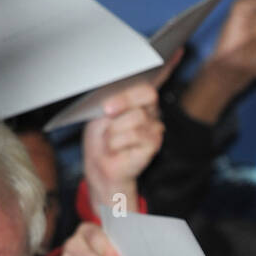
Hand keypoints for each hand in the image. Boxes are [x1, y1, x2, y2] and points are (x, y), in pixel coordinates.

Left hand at [83, 82, 163, 210]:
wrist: (101, 164)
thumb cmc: (101, 138)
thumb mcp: (101, 115)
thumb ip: (112, 105)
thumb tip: (118, 102)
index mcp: (139, 102)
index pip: (146, 91)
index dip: (127, 97)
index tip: (107, 107)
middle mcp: (150, 114)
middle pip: (140, 106)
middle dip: (117, 116)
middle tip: (106, 126)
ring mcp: (154, 129)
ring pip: (137, 119)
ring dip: (115, 131)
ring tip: (110, 142)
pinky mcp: (154, 144)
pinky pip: (136, 135)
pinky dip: (118, 142)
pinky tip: (116, 150)